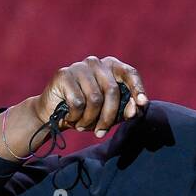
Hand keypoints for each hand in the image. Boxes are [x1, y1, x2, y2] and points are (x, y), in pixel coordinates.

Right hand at [0, 56, 146, 159]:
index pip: (130, 73)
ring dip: (90, 119)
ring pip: (95, 99)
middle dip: (109, 117)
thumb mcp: (110, 114)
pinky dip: (76, 117)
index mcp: (111, 67)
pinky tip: (71, 118)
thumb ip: (126, 110)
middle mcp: (96, 63)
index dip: (138, 88)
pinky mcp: (63, 75)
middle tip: (101, 132)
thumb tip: (136, 111)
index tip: (142, 104)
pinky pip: (78, 103)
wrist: (53, 115)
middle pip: (112, 91)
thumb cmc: (86, 113)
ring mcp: (79, 67)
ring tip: (83, 125)